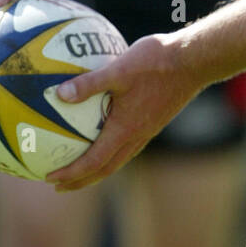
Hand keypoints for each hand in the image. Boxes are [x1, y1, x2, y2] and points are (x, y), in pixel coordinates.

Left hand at [47, 32, 201, 191]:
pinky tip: (106, 137)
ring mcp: (148, 130)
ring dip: (96, 169)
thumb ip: (89, 82)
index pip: (94, 161)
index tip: (50, 179)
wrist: (194, 61)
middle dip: (81, 180)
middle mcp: (137, 135)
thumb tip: (59, 94)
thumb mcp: (119, 69)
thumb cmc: (157, 62)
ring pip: (119, 159)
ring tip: (80, 170)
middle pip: (105, 169)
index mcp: (126, 129)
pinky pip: (129, 145)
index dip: (72, 173)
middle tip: (59, 186)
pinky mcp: (155, 121)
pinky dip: (112, 151)